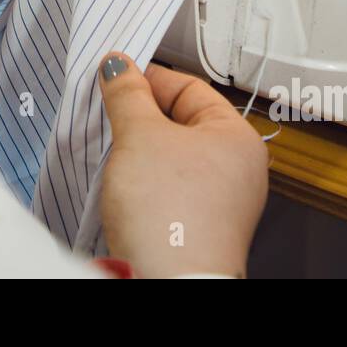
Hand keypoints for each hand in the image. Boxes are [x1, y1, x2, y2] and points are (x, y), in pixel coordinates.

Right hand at [98, 53, 267, 277]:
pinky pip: (171, 186)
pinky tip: (126, 183)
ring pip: (174, 155)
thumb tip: (118, 66)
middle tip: (109, 110)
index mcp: (237, 136)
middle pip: (181, 120)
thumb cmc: (170, 215)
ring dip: (142, 148)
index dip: (148, 77)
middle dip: (142, 115)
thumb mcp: (139, 136)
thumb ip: (127, 94)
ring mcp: (221, 199)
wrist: (169, 281)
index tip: (115, 75)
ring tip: (115, 148)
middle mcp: (238, 168)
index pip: (189, 86)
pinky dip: (147, 178)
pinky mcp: (199, 225)